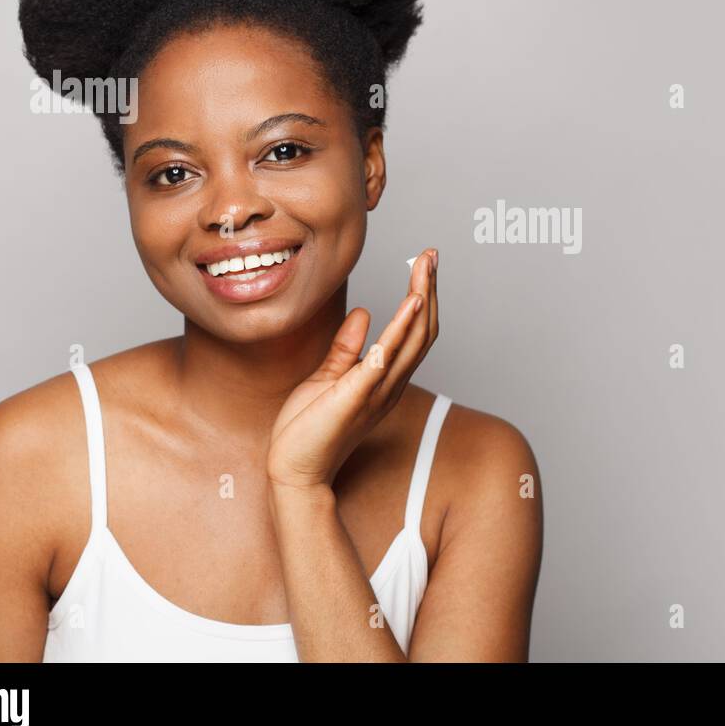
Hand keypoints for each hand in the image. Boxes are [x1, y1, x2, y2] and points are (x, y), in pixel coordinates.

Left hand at [267, 247, 439, 489]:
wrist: (293, 470)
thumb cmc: (308, 430)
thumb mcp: (328, 378)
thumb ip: (347, 348)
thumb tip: (363, 313)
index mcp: (384, 379)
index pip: (415, 333)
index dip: (422, 297)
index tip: (423, 265)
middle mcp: (389, 384)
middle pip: (423, 330)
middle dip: (429, 289)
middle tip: (431, 255)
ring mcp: (377, 390)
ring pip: (413, 339)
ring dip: (422, 299)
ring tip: (426, 267)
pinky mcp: (356, 394)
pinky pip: (384, 358)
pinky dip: (401, 329)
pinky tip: (410, 304)